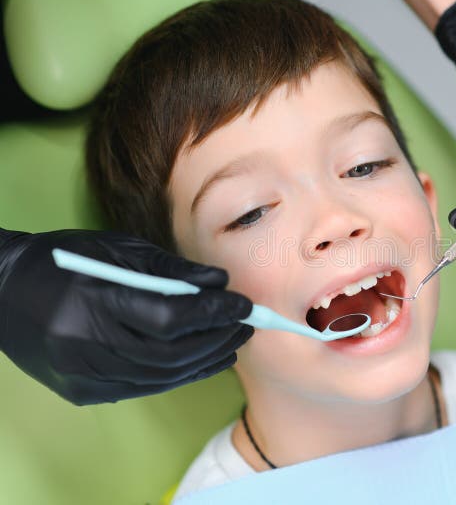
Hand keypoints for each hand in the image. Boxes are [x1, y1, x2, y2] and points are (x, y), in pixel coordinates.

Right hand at [0, 228, 252, 404]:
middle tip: (246, 326)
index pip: (171, 316)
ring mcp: (82, 373)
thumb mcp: (118, 249)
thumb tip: (220, 281)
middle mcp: (87, 343)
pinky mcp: (82, 391)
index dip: (214, 313)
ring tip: (230, 344)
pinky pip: (143, 387)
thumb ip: (172, 269)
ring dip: (204, 362)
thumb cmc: (64, 261)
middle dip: (217, 340)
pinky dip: (177, 374)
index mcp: (96, 299)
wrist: (2, 293)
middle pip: (172, 353)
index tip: (243, 304)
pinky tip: (200, 360)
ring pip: (161, 376)